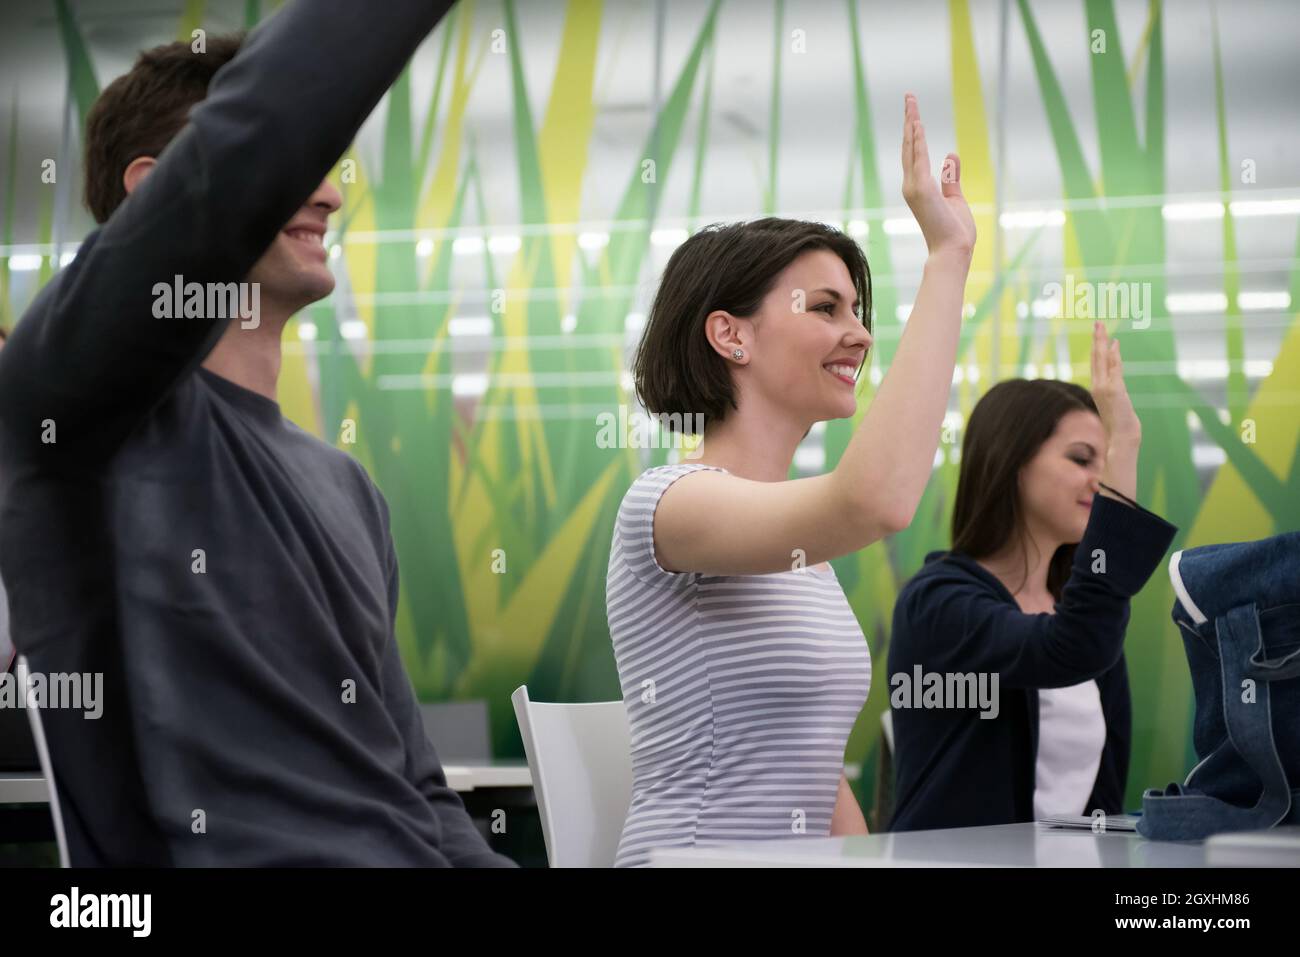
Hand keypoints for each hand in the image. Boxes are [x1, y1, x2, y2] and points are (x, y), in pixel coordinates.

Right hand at [901, 93, 975, 256]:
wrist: (953, 251)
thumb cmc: (954, 231)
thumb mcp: (955, 198)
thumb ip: (951, 177)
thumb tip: (951, 154)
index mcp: (919, 188)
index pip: (914, 154)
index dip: (914, 132)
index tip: (915, 114)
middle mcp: (911, 185)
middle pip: (909, 146)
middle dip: (910, 120)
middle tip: (909, 97)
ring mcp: (914, 187)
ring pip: (912, 148)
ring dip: (912, 123)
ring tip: (911, 102)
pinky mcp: (921, 189)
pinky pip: (919, 158)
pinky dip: (917, 140)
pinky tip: (918, 123)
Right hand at [1091, 320, 1140, 445]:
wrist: (1120, 438)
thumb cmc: (1118, 426)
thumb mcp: (1116, 406)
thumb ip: (1114, 394)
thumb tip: (1115, 393)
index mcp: (1097, 388)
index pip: (1096, 363)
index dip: (1097, 348)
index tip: (1099, 335)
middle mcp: (1097, 385)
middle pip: (1096, 357)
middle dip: (1097, 339)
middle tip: (1097, 323)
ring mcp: (1104, 387)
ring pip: (1102, 359)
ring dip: (1102, 342)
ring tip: (1101, 327)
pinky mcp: (1114, 390)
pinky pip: (1114, 368)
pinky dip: (1114, 356)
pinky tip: (1115, 344)